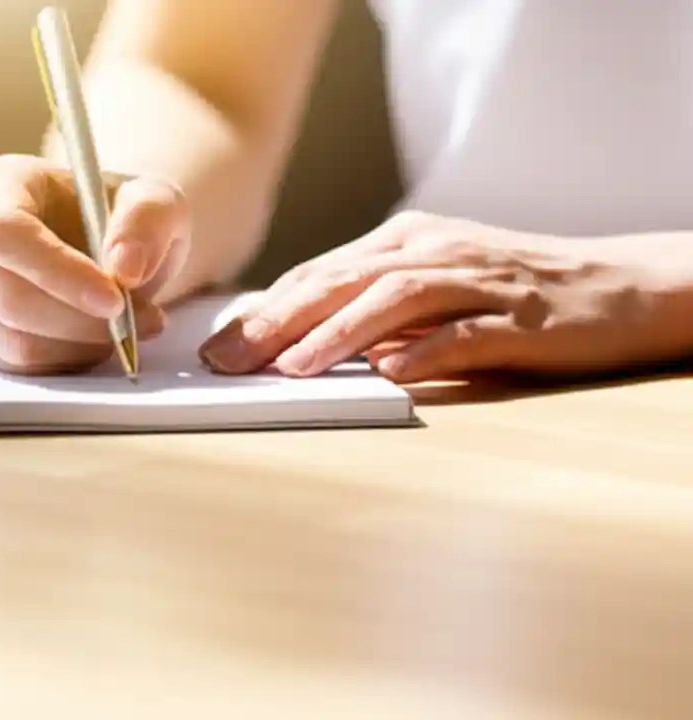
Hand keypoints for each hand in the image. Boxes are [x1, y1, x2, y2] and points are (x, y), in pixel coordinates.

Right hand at [0, 154, 190, 373]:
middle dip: (82, 321)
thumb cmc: (118, 215)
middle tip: (143, 321)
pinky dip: (66, 363)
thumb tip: (125, 267)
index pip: (3, 233)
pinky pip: (17, 368)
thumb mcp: (154, 198)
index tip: (114, 299)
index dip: (55, 272)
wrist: (101, 244)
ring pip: (14, 342)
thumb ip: (147, 219)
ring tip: (123, 327)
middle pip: (8, 297)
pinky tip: (92, 339)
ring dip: (81, 346)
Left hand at [199, 211, 692, 381]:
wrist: (616, 285)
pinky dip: (425, 351)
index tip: (220, 346)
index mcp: (405, 241)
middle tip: (231, 362)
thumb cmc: (510, 290)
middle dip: (278, 322)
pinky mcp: (520, 319)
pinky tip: (390, 373)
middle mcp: (434, 250)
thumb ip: (369, 302)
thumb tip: (294, 337)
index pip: (319, 273)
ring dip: (338, 333)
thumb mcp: (430, 281)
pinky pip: (465, 333)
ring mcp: (477, 282)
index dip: (264, 310)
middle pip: (342, 281)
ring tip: (292, 367)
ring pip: (395, 299)